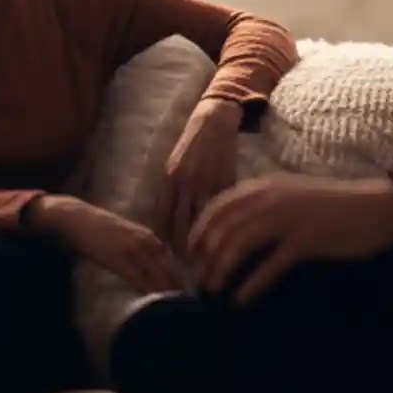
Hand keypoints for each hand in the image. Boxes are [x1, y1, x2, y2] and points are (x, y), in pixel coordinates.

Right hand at [28, 195, 183, 293]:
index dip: (179, 274)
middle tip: (187, 301)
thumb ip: (139, 243)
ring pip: (155, 274)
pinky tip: (155, 299)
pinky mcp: (117, 259)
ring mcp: (131, 250)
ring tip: (177, 305)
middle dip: (177, 284)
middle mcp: (144, 241)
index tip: (187, 287)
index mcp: (146, 235)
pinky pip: (137, 277)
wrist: (77, 217)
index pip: (170, 258)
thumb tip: (150, 259)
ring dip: (167, 289)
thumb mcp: (125, 232)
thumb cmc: (98, 226)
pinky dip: (148, 288)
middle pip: (167, 267)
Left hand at [155, 97, 242, 253]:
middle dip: (184, 248)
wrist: (214, 122)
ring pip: (204, 220)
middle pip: (182, 224)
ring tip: (208, 263)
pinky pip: (223, 208)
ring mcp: (208, 181)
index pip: (164, 219)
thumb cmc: (192, 147)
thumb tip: (167, 223)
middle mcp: (186, 183)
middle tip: (188, 270)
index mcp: (170, 180)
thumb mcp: (174, 167)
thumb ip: (172, 193)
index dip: (165, 241)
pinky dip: (224, 225)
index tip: (168, 260)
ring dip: (205, 242)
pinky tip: (228, 240)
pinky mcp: (227, 179)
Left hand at [188, 174, 392, 304]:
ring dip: (221, 270)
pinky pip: (269, 266)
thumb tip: (230, 228)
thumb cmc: (329, 204)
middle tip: (198, 279)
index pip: (217, 207)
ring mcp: (288, 219)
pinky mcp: (305, 241)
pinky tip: (241, 300)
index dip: (198, 231)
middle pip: (223, 228)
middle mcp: (270, 199)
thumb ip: (261, 205)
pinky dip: (251, 285)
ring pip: (239, 245)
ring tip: (214, 290)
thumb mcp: (289, 195)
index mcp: (263, 187)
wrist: (373, 207)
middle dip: (204, 256)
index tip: (191, 254)